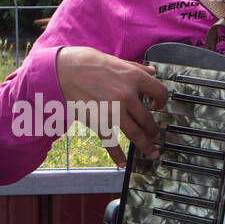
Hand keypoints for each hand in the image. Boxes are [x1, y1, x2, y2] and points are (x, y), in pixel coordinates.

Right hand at [55, 47, 168, 167]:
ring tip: (150, 151)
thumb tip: (152, 71)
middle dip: (153, 130)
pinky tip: (122, 163)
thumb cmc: (86, 62)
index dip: (162, 100)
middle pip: (148, 119)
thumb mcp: (116, 61)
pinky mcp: (98, 122)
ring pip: (135, 134)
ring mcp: (113, 111)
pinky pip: (111, 142)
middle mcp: (127, 95)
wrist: (62, 70)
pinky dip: (117, 156)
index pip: (159, 92)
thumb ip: (136, 68)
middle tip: (154, 135)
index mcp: (134, 77)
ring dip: (145, 145)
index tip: (158, 105)